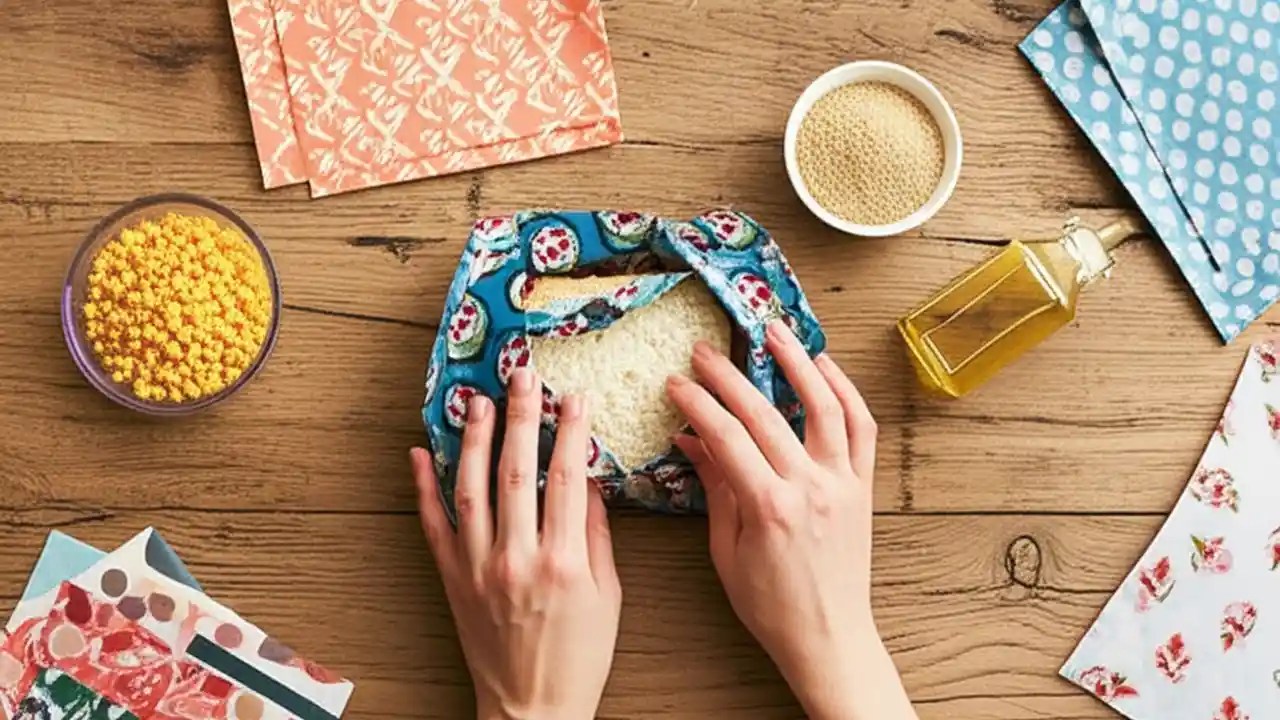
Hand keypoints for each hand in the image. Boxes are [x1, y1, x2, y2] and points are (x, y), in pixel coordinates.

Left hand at [412, 368, 621, 719]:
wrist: (532, 709)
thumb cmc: (578, 657)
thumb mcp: (607, 595)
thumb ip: (595, 534)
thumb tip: (586, 480)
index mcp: (562, 562)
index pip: (565, 478)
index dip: (569, 431)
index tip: (572, 397)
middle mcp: (516, 558)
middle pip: (517, 471)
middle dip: (520, 416)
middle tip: (522, 376)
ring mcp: (479, 567)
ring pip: (471, 488)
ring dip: (474, 439)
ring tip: (477, 401)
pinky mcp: (453, 579)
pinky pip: (434, 525)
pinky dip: (423, 487)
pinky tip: (420, 453)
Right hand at [666, 322, 915, 719]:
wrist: (828, 636)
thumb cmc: (771, 605)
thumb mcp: (726, 550)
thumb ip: (714, 488)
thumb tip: (692, 440)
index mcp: (769, 507)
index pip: (726, 436)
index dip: (696, 404)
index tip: (675, 384)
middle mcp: (810, 488)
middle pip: (764, 413)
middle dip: (727, 376)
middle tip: (703, 352)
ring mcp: (842, 483)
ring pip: (823, 406)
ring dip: (797, 362)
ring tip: (773, 332)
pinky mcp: (863, 487)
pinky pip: (862, 428)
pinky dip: (846, 391)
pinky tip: (826, 367)